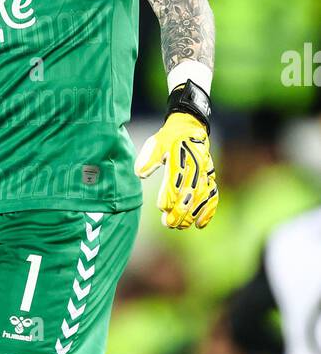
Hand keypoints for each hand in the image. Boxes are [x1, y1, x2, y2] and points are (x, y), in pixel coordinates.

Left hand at [134, 112, 218, 229]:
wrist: (190, 126)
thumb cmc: (169, 137)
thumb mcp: (156, 142)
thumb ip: (149, 158)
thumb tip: (140, 173)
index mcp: (181, 158)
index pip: (176, 180)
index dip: (170, 195)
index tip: (162, 207)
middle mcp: (195, 166)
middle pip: (190, 192)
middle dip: (180, 210)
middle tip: (168, 224)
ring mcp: (205, 173)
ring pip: (201, 197)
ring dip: (192, 214)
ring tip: (180, 227)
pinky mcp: (210, 177)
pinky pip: (212, 196)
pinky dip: (208, 211)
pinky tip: (200, 224)